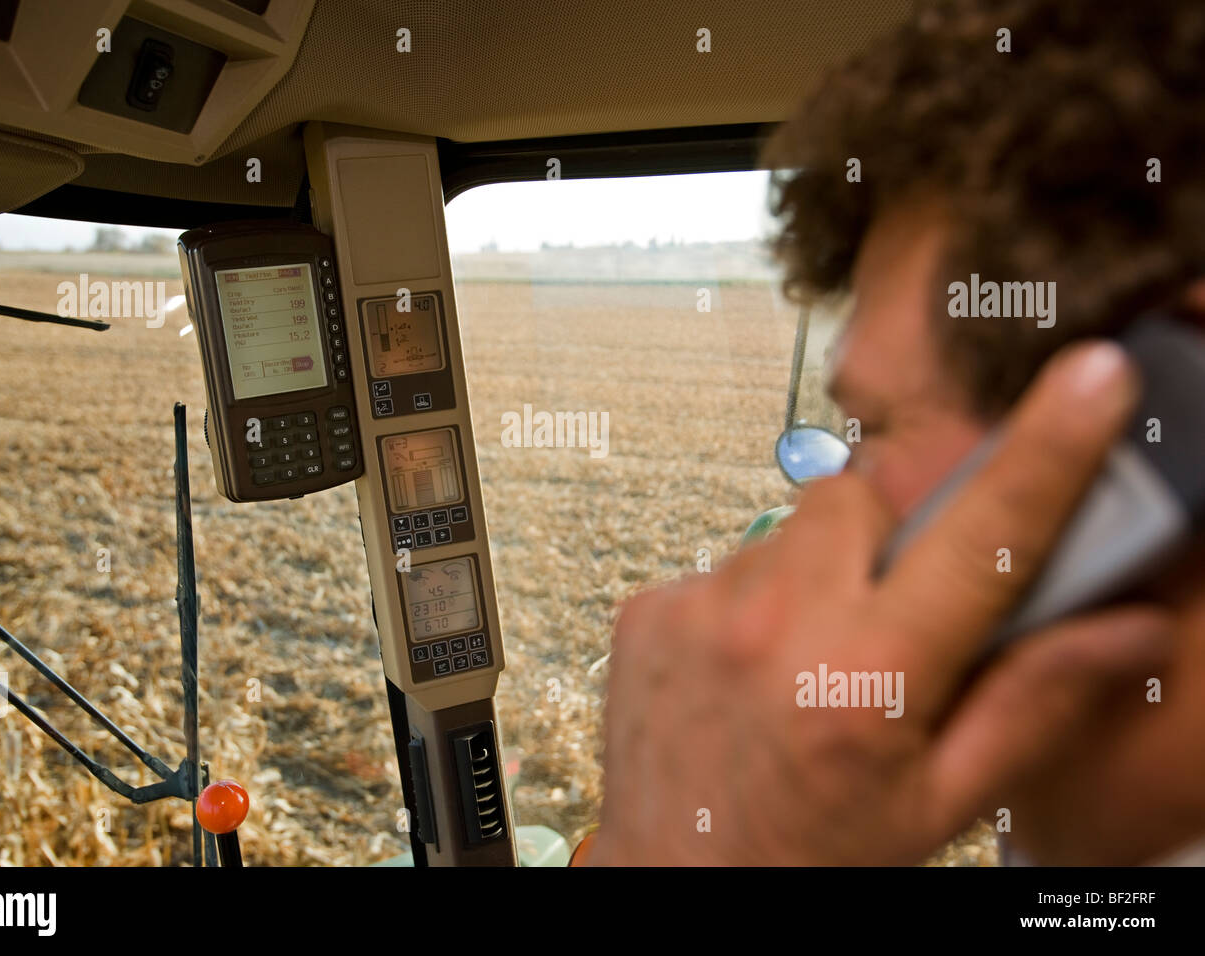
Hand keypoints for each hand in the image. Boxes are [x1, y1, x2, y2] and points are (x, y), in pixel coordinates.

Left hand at [589, 342, 1171, 864]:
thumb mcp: (941, 801)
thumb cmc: (811, 855)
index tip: (1092, 380)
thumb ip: (1032, 703)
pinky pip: (726, 563)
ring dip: (814, 576)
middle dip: (888, 541)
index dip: (1048, 452)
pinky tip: (749, 667)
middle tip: (888, 616)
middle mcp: (778, 628)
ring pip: (788, 530)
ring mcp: (701, 611)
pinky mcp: (648, 607)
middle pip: (861, 499)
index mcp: (868, 680)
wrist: (680, 886)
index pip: (982, 540)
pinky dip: (750, 600)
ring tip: (807, 661)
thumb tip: (1121, 630)